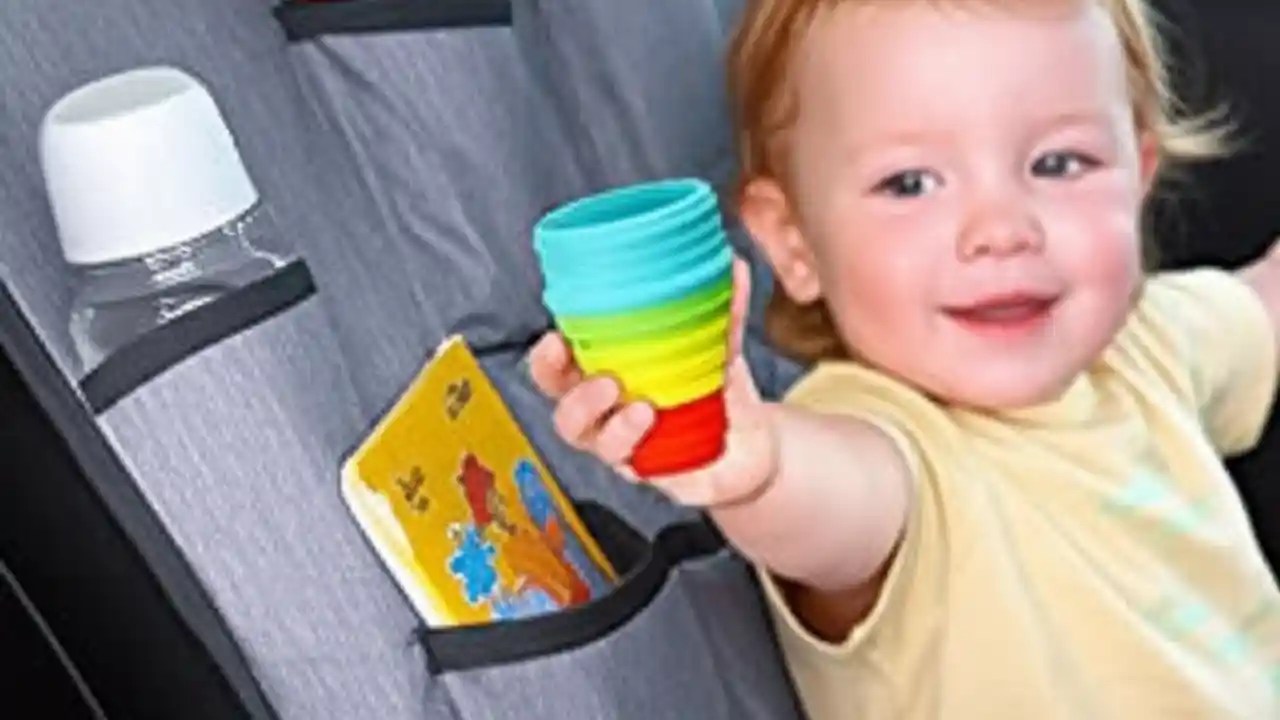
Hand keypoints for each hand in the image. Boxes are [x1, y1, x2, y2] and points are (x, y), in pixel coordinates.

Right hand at [528, 257, 779, 506]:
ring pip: (595, 445)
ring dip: (611, 427)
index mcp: (607, 379)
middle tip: (604, 380)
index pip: (559, 372)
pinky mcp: (657, 479)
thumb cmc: (717, 390)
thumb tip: (734, 263)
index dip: (546, 360)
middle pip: (564, 413)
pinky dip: (646, 446)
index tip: (556, 338)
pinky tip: (662, 426)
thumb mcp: (721, 349)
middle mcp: (609, 419)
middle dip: (570, 398)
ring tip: (641, 408)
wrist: (755, 446)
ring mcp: (630, 453)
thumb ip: (725, 313)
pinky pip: (641, 470)